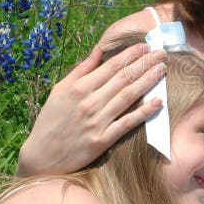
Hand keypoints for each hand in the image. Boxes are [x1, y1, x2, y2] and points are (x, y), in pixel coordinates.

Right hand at [17, 43, 165, 175]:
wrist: (41, 157)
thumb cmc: (50, 120)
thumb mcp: (60, 90)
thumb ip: (81, 70)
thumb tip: (99, 49)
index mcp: (78, 88)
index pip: (111, 66)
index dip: (130, 55)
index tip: (146, 46)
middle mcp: (89, 102)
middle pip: (123, 78)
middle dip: (144, 63)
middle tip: (161, 53)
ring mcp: (96, 122)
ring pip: (128, 97)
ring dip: (147, 81)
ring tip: (162, 70)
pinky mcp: (102, 141)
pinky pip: (127, 123)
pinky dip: (143, 112)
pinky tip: (158, 102)